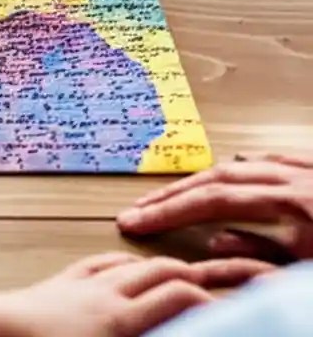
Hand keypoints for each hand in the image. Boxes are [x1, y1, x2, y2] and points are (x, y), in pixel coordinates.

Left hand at [2, 253, 273, 336]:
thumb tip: (167, 334)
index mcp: (120, 319)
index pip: (177, 295)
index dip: (206, 299)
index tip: (224, 308)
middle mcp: (105, 293)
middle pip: (158, 271)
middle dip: (188, 275)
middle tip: (208, 286)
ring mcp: (81, 284)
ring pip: (129, 263)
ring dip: (156, 266)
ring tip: (174, 273)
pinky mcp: (59, 282)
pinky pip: (96, 264)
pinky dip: (119, 263)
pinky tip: (121, 267)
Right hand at [118, 153, 312, 262]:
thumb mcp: (309, 271)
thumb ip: (266, 256)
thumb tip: (216, 243)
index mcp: (294, 203)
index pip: (213, 202)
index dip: (169, 211)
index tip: (136, 221)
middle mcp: (299, 179)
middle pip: (219, 177)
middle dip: (172, 194)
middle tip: (137, 209)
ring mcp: (311, 172)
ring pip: (244, 164)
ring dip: (202, 179)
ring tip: (173, 193)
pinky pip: (277, 159)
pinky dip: (248, 164)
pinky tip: (237, 164)